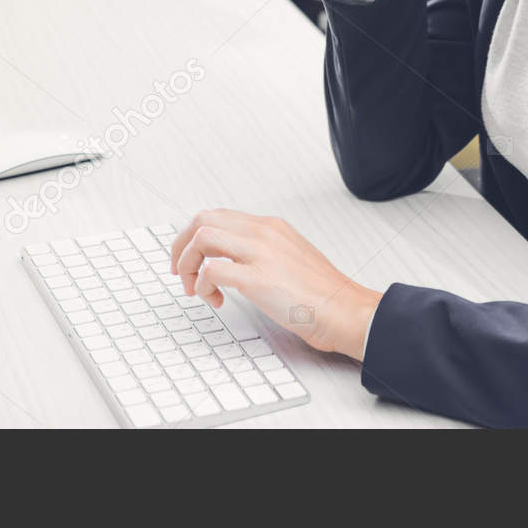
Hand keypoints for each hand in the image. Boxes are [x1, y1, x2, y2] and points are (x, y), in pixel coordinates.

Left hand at [169, 210, 382, 360]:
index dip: (196, 238)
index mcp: (272, 226)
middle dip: (182, 246)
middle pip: (203, 219)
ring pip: (202, 237)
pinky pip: (212, 271)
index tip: (191, 260)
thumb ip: (265, 252)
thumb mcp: (291, 257)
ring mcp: (261, 252)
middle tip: (182, 272)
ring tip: (195, 288)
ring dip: (189, 264)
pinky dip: (203, 286)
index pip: (219, 216)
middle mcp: (264, 232)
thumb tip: (234, 262)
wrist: (345, 310)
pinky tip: (216, 301)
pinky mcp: (258, 278)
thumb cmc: (322, 294)